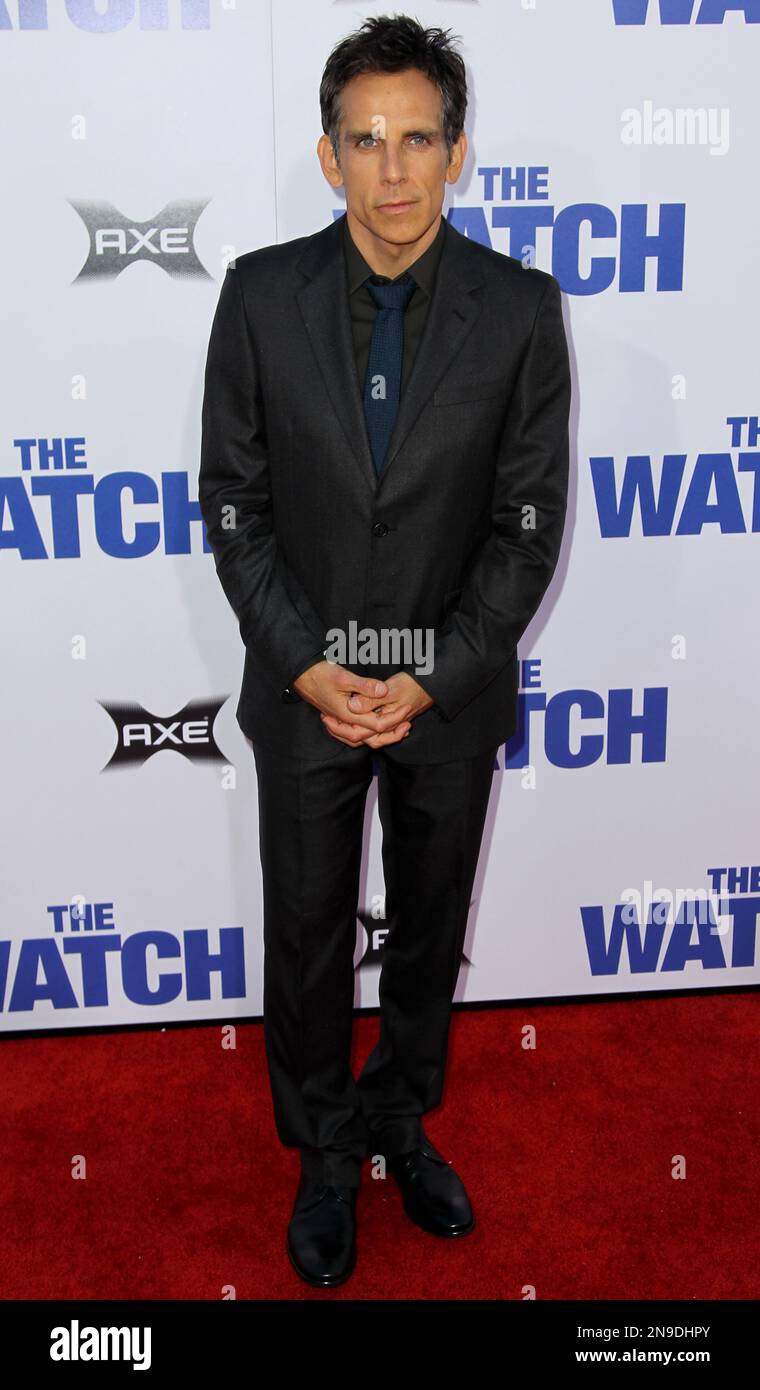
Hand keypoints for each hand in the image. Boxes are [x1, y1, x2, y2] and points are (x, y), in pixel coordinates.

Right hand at [293, 661, 415, 747]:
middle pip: (372, 738)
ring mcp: (340, 724)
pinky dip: (368, 734)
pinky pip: (355, 735)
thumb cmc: (321, 674)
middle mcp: (344, 723)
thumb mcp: (344, 677)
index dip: (395, 718)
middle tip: (408, 724)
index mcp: (347, 715)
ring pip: (363, 739)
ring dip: (382, 736)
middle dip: (392, 734)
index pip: (377, 724)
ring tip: (398, 728)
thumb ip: (364, 686)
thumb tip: (384, 691)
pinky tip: (377, 728)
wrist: (302, 676)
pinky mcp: (338, 721)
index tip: (407, 708)